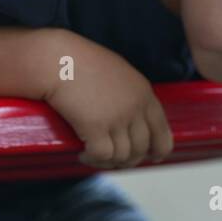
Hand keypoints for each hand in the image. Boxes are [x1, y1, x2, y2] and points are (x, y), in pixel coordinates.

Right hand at [44, 36, 173, 169]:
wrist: (58, 59)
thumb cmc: (81, 62)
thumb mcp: (118, 73)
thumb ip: (129, 95)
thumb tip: (130, 120)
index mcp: (144, 94)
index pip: (163, 132)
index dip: (158, 150)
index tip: (152, 157)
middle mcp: (135, 108)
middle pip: (141, 149)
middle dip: (128, 159)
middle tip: (112, 159)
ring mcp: (117, 119)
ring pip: (122, 156)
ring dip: (108, 161)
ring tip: (93, 156)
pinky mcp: (96, 127)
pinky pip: (102, 156)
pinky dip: (93, 160)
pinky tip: (83, 155)